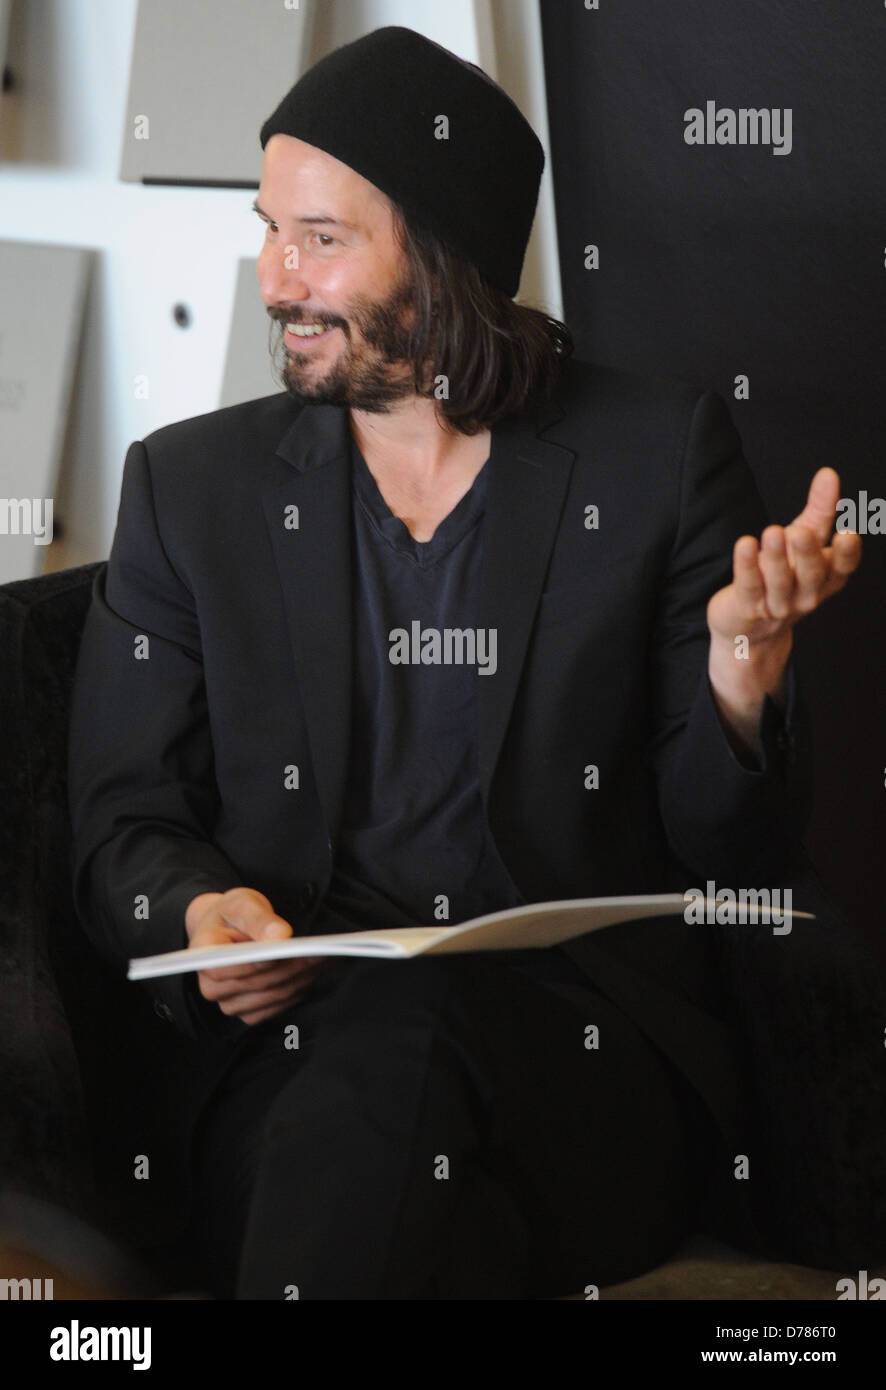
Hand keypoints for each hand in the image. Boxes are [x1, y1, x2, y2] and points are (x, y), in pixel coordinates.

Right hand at [185, 887, 327, 1025]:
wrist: (229, 930)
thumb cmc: (234, 914)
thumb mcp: (243, 904)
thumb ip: (259, 919)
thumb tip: (281, 936)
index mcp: (202, 955)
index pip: (224, 967)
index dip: (256, 962)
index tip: (285, 951)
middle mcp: (211, 987)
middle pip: (258, 982)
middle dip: (292, 965)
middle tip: (322, 950)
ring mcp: (230, 1004)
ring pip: (274, 995)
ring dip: (302, 977)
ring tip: (325, 957)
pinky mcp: (251, 1013)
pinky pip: (280, 1006)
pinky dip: (300, 988)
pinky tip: (314, 970)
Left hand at [705, 467, 861, 758]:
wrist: (749, 628)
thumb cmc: (783, 574)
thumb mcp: (803, 540)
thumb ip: (819, 509)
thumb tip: (829, 473)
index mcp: (826, 579)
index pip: (842, 568)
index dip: (847, 554)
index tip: (848, 534)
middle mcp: (806, 596)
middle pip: (811, 576)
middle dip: (807, 553)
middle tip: (800, 531)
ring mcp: (777, 606)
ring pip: (779, 582)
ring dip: (776, 558)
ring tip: (771, 532)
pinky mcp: (748, 608)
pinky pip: (749, 586)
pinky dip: (746, 565)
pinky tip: (744, 543)